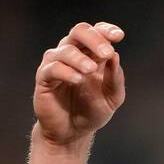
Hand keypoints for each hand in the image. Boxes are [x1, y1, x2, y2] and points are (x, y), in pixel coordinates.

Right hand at [33, 21, 125, 145]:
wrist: (72, 133)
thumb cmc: (92, 112)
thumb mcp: (112, 98)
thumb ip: (115, 78)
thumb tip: (115, 56)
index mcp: (91, 54)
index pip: (97, 32)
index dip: (106, 30)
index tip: (118, 36)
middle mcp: (73, 53)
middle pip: (79, 31)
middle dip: (94, 39)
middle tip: (106, 53)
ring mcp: (56, 64)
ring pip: (65, 49)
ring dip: (80, 58)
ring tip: (90, 70)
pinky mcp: (44, 78)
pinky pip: (52, 68)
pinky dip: (66, 71)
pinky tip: (77, 80)